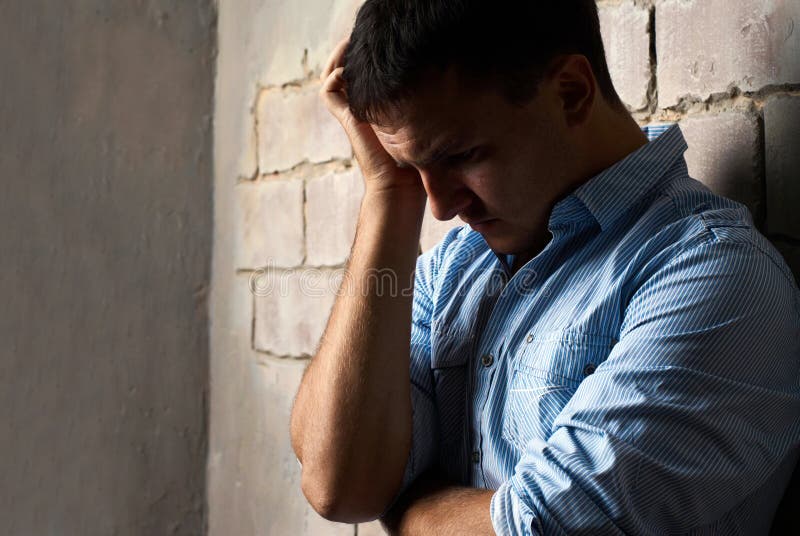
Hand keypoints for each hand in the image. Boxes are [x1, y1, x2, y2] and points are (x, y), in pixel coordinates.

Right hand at [320, 39, 424, 197]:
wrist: (400, 188)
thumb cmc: (420, 166)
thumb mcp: (426, 128)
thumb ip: (427, 109)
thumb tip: (453, 82)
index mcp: (378, 110)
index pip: (367, 76)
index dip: (372, 59)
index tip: (388, 47)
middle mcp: (362, 110)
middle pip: (345, 72)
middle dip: (354, 52)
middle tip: (366, 39)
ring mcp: (352, 113)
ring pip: (332, 77)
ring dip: (340, 58)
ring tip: (353, 44)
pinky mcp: (347, 118)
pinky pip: (329, 90)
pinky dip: (335, 75)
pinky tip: (353, 71)